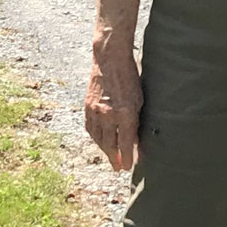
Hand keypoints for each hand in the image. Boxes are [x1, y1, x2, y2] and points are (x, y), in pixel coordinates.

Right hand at [85, 45, 142, 171]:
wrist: (109, 59)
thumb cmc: (130, 78)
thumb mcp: (140, 101)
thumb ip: (137, 122)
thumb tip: (137, 141)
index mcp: (124, 113)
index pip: (125, 143)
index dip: (127, 158)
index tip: (128, 168)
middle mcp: (108, 115)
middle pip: (110, 144)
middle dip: (114, 158)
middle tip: (118, 168)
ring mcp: (95, 111)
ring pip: (98, 138)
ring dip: (104, 149)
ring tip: (111, 157)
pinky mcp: (87, 107)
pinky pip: (90, 128)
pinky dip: (95, 137)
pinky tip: (100, 141)